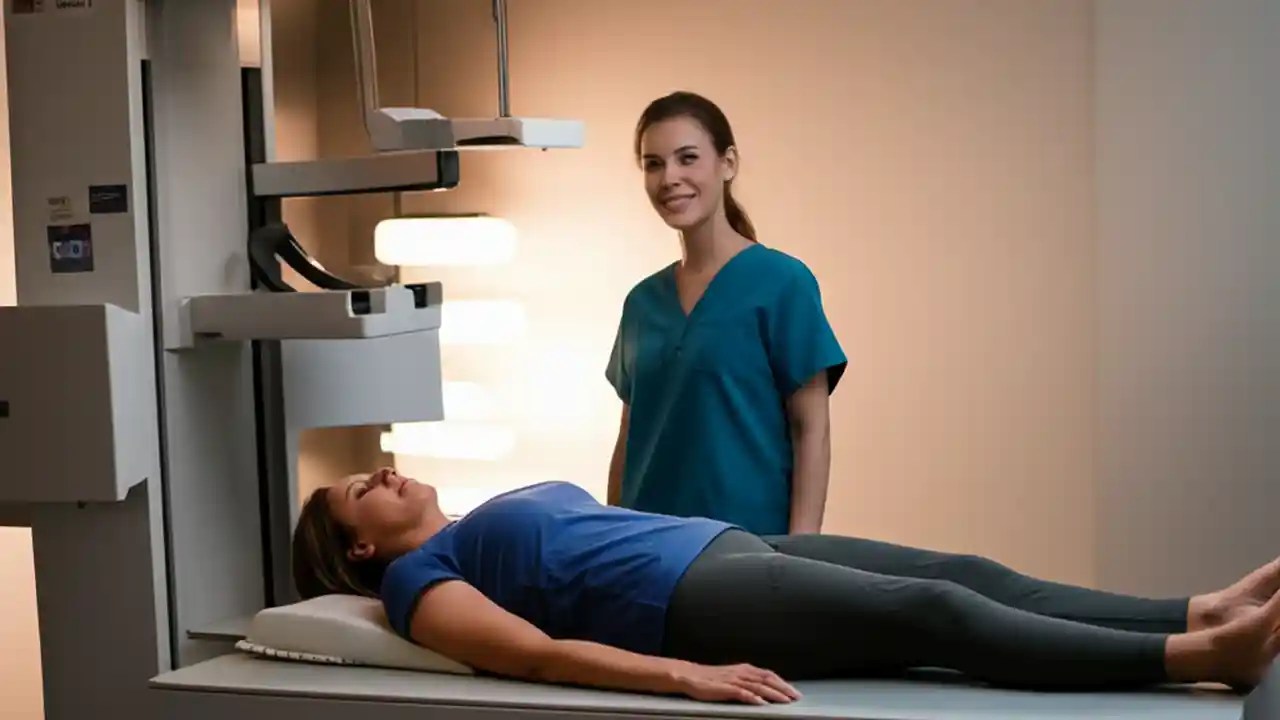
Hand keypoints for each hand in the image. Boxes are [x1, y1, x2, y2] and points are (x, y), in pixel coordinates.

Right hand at [668, 661, 801, 704]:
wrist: (691, 675)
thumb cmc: (711, 678)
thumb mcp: (733, 676)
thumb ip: (747, 681)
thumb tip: (762, 689)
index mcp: (745, 669)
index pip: (768, 675)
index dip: (782, 682)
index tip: (793, 691)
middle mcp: (742, 672)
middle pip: (768, 679)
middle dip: (784, 688)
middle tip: (796, 696)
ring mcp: (735, 680)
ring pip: (759, 686)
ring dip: (774, 694)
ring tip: (785, 701)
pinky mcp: (726, 688)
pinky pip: (743, 693)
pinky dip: (754, 698)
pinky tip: (762, 703)